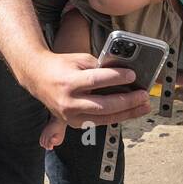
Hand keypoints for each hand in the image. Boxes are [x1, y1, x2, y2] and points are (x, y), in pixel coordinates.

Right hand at [23, 50, 150, 126]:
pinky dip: (116, 116)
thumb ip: (100, 67)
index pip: (96, 80)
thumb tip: (124, 74)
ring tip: (143, 106)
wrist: (38, 78)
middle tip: (144, 94)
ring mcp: (70, 116)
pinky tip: (130, 111)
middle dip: (127, 101)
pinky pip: (99, 122)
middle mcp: (68, 102)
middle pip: (103, 105)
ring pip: (104, 118)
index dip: (116, 78)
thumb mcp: (80, 60)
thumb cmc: (62, 66)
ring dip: (127, 113)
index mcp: (69, 82)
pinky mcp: (73, 123)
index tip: (132, 75)